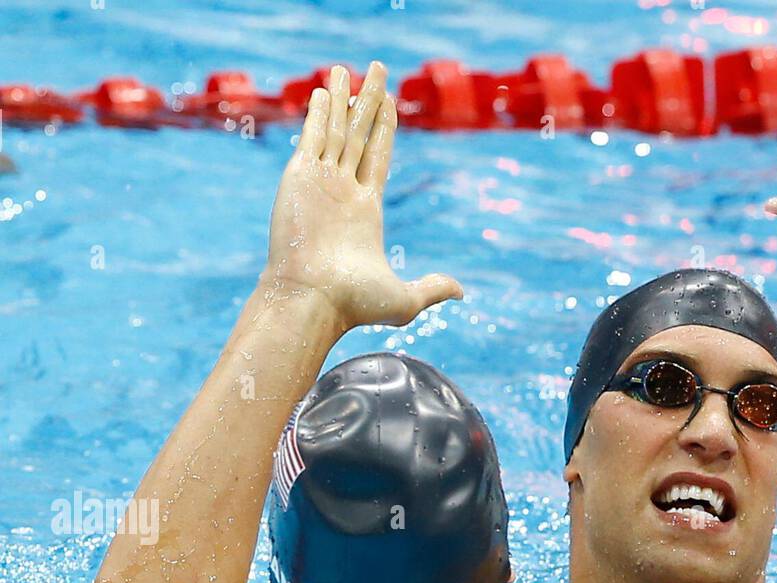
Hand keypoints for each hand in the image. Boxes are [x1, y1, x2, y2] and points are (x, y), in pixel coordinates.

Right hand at [264, 62, 461, 331]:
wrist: (313, 300)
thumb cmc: (355, 304)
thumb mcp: (405, 299)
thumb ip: (432, 287)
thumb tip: (461, 291)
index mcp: (365, 210)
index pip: (378, 158)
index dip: (385, 129)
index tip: (390, 102)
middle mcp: (341, 191)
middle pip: (358, 135)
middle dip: (367, 103)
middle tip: (377, 69)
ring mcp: (320, 182)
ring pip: (335, 130)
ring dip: (342, 99)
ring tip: (344, 69)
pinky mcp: (300, 177)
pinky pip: (313, 136)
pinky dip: (319, 113)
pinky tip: (327, 92)